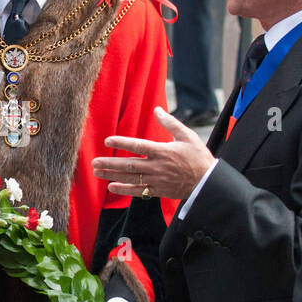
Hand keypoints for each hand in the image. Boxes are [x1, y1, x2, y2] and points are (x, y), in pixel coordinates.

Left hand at [93, 107, 215, 200]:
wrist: (208, 182)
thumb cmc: (198, 157)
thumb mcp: (187, 136)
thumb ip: (170, 123)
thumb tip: (157, 110)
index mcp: (163, 151)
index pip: (138, 146)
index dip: (121, 143)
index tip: (107, 141)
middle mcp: (157, 166)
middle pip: (129, 165)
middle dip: (110, 163)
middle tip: (94, 162)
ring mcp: (157, 180)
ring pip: (130, 178)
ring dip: (112, 176)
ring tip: (97, 173)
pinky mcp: (158, 191)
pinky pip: (138, 191)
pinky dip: (124, 189)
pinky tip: (111, 187)